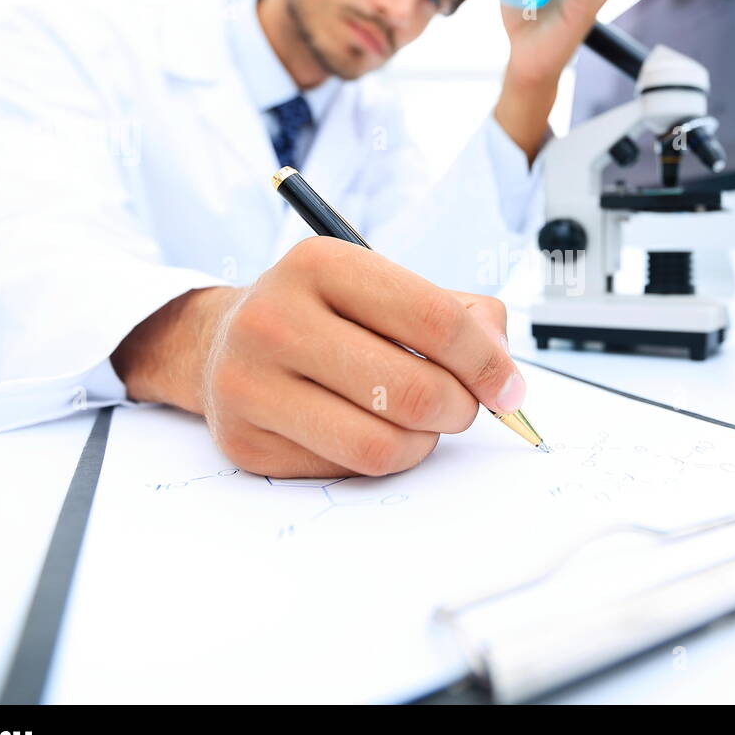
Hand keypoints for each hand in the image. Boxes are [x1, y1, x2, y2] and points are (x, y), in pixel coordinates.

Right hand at [112, 238, 523, 477]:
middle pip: (411, 391)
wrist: (225, 342)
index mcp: (321, 263)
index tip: (509, 388)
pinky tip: (370, 431)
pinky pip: (346, 470)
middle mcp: (275, 317)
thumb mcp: (390, 289)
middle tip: (462, 408)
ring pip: (380, 444)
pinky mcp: (244, 440)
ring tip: (419, 423)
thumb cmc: (330, 316)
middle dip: (459, 409)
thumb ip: (464, 318)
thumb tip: (505, 377)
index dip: (487, 362)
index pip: (434, 320)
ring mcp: (250, 382)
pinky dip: (380, 460)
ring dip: (423, 442)